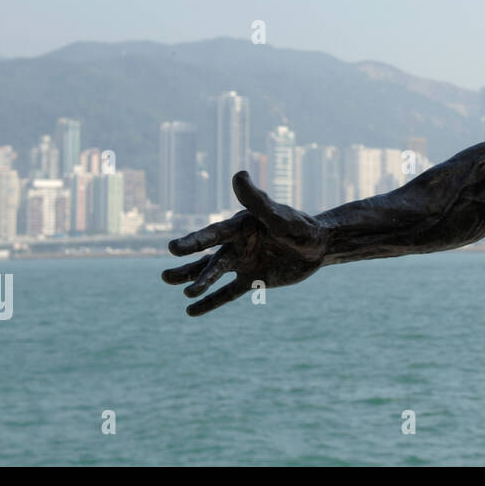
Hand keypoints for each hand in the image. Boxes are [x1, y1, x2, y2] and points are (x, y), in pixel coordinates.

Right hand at [161, 171, 327, 315]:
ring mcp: (243, 262)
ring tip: (177, 290)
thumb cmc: (300, 226)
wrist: (319, 246)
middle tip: (164, 277)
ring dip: (196, 283)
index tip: (173, 248)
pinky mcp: (252, 280)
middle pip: (208, 259)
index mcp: (240, 226)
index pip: (214, 235)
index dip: (194, 242)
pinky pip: (227, 294)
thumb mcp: (279, 216)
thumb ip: (257, 200)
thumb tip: (238, 174)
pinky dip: (210, 302)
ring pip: (214, 275)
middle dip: (188, 269)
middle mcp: (237, 244)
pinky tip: (191, 311)